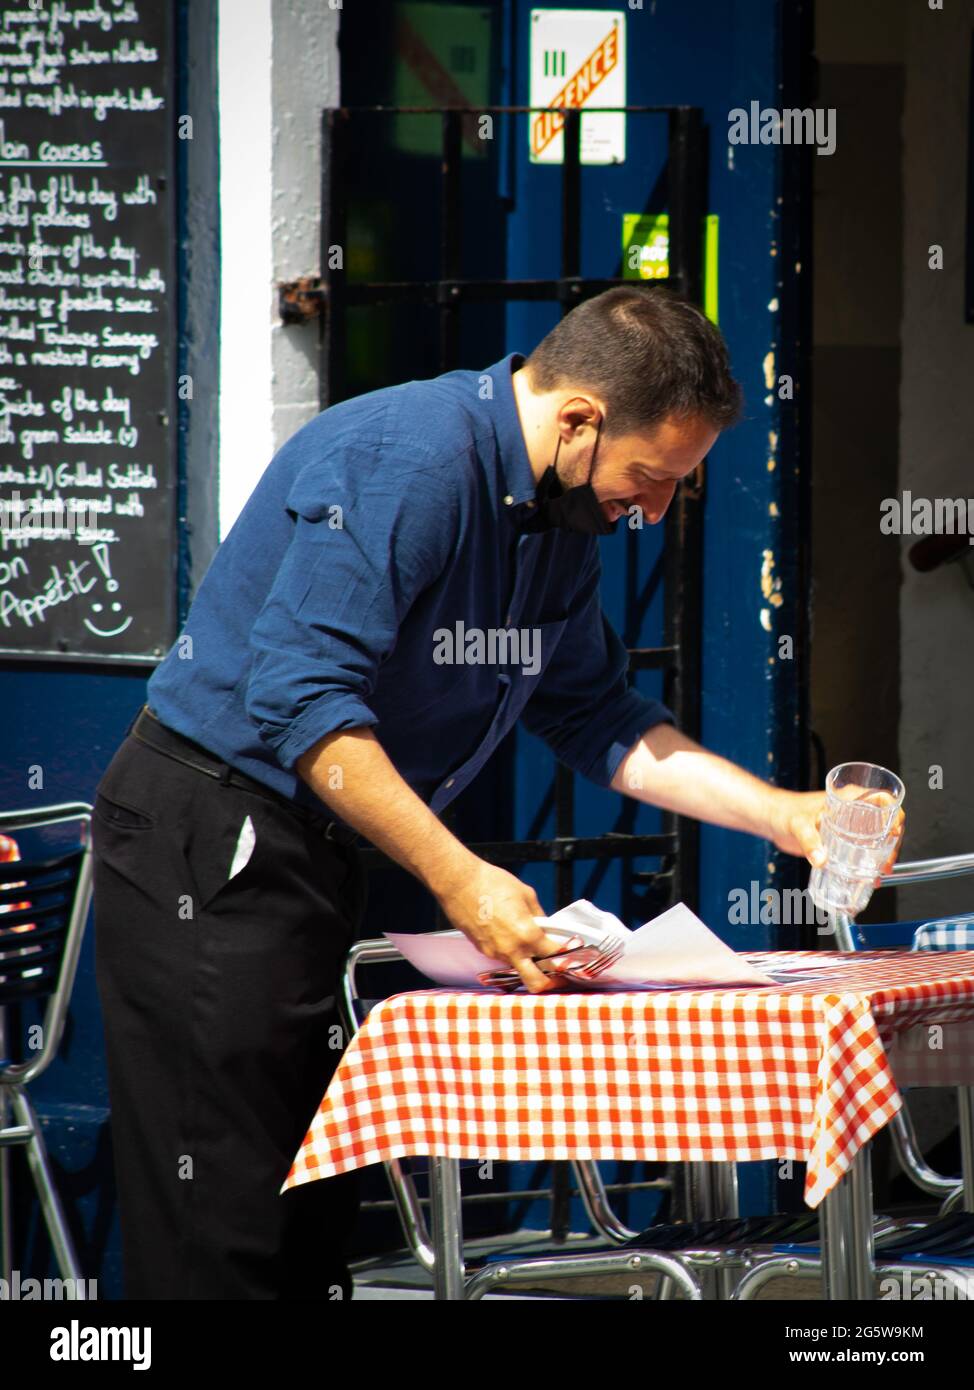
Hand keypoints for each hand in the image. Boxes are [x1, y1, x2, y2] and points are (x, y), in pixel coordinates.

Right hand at [433, 859, 563, 993]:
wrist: (459, 883)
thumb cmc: (492, 883)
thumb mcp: (526, 895)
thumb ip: (539, 916)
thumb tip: (546, 926)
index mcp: (528, 934)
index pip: (556, 955)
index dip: (568, 955)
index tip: (572, 953)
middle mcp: (512, 950)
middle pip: (536, 983)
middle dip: (551, 982)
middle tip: (558, 974)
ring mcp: (495, 953)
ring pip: (518, 969)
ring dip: (528, 964)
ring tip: (532, 948)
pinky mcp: (482, 950)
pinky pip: (502, 958)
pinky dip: (511, 952)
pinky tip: (509, 935)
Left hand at [766, 786, 905, 882]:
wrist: (772, 820)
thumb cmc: (785, 812)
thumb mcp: (798, 825)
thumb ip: (809, 841)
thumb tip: (821, 859)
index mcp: (847, 798)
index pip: (882, 799)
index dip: (895, 814)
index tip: (894, 833)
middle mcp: (853, 810)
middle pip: (885, 823)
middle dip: (891, 843)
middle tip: (885, 863)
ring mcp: (848, 825)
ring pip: (876, 838)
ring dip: (882, 855)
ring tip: (880, 873)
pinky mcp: (841, 839)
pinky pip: (862, 849)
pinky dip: (868, 862)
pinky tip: (868, 877)